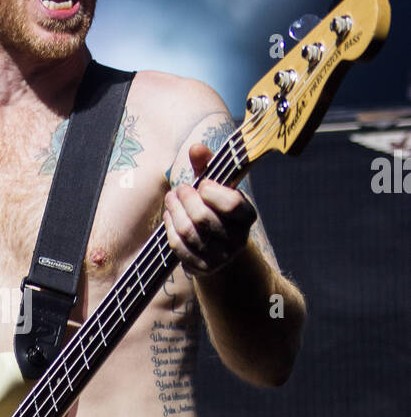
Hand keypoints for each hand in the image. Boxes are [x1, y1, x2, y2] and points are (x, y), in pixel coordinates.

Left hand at [163, 143, 255, 275]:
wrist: (218, 247)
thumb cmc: (215, 208)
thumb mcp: (216, 186)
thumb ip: (207, 166)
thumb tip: (196, 148)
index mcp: (247, 217)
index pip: (232, 203)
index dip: (212, 191)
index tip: (202, 184)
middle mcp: (238, 239)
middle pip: (203, 218)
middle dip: (185, 199)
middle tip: (179, 189)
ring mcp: (220, 256)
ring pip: (188, 232)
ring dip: (174, 212)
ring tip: (171, 199)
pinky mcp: (202, 267)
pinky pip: (179, 247)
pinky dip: (170, 229)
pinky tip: (169, 217)